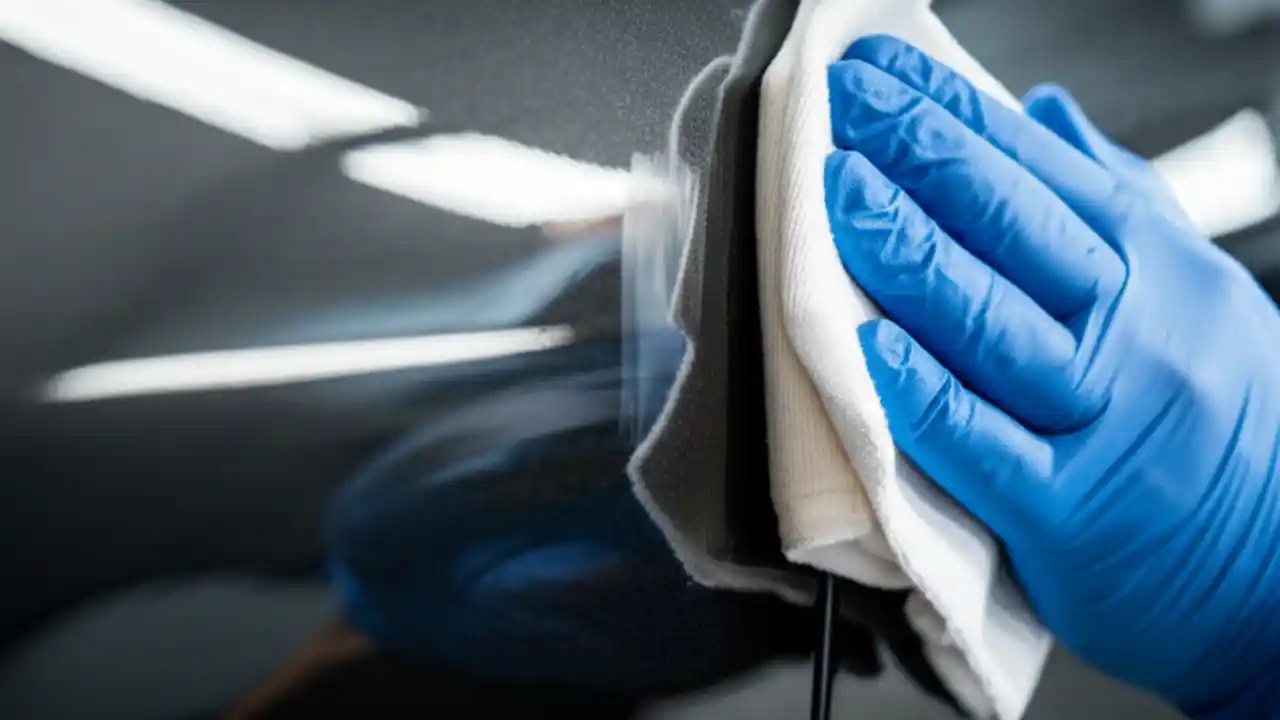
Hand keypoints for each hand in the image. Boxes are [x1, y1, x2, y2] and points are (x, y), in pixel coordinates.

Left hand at [825, 35, 1279, 715]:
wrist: (1279, 562)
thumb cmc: (1222, 419)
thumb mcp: (1191, 288)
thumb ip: (1112, 197)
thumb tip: (1041, 111)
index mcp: (1151, 265)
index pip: (1036, 165)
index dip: (950, 110)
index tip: (877, 73)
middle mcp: (1130, 330)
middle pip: (1010, 226)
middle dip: (918, 155)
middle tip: (845, 110)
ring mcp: (1097, 419)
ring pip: (990, 320)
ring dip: (906, 251)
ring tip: (840, 196)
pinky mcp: (1064, 510)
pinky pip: (983, 444)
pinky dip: (924, 393)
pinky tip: (868, 347)